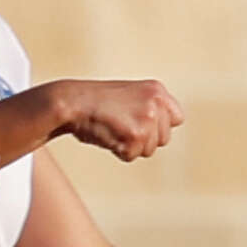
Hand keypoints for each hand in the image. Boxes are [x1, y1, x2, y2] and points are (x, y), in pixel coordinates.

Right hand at [61, 79, 182, 160]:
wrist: (71, 101)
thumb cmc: (95, 101)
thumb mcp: (129, 96)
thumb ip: (149, 109)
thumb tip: (163, 136)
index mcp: (157, 90)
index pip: (176, 119)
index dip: (157, 126)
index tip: (138, 122)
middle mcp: (156, 103)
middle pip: (163, 139)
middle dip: (142, 138)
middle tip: (119, 124)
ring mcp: (147, 120)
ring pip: (148, 150)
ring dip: (129, 145)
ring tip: (111, 127)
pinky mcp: (135, 137)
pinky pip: (131, 156)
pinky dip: (116, 151)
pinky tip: (106, 134)